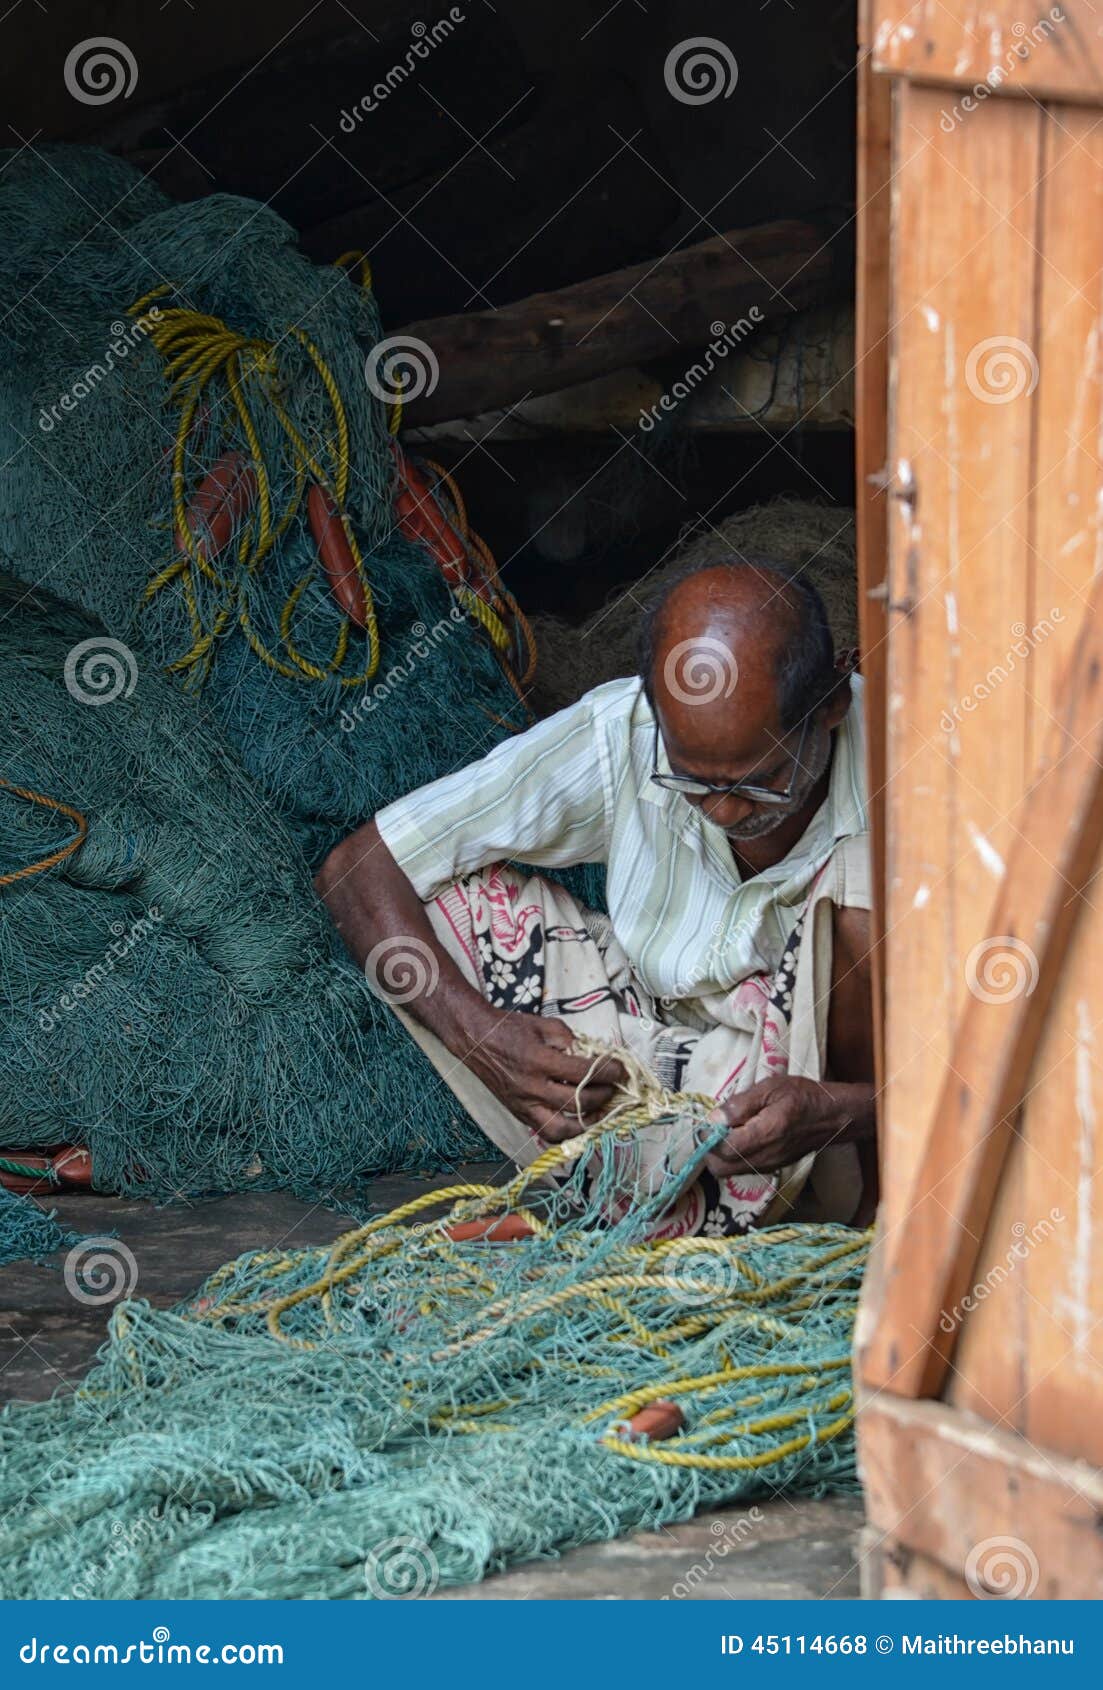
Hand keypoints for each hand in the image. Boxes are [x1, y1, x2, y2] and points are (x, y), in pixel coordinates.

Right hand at [462, 1010, 627, 1140]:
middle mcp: (531, 1087)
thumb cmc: (511, 1028)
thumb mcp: (546, 1025)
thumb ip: (572, 1041)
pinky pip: (546, 1133)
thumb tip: (594, 1056)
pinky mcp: (519, 1114)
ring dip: (588, 1124)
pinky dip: (567, 1133)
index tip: (621, 1070)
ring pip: (562, 1130)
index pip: (583, 1073)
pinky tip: (581, 1123)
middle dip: (604, 1096)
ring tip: (602, 1111)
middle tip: (614, 1088)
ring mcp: (523, 1105)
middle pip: (577, 1103)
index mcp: (538, 1060)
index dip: (608, 1072)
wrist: (476, 1039)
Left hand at [703, 1076, 867, 1179]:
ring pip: (730, 1170)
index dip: (707, 1136)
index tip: (708, 1120)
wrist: (833, 1116)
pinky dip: (734, 1156)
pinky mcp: (771, 1167)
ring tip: (727, 1130)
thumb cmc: (803, 1096)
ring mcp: (768, 1166)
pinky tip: (741, 1135)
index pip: (721, 1150)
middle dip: (709, 1150)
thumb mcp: (770, 1089)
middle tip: (714, 1127)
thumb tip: (713, 1119)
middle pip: (720, 1168)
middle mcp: (764, 1158)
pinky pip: (743, 1168)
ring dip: (720, 1154)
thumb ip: (740, 1105)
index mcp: (763, 1135)